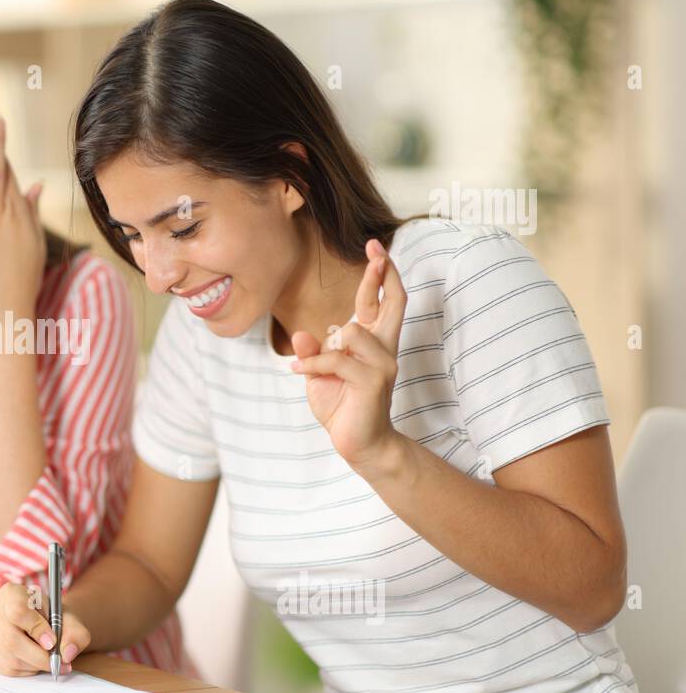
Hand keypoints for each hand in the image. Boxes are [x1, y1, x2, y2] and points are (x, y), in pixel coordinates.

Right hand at [0, 582, 90, 676]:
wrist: (46, 625)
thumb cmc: (56, 620)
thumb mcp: (71, 621)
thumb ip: (75, 634)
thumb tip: (67, 653)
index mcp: (11, 593)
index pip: (17, 611)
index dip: (36, 629)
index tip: (52, 641)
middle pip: (10, 639)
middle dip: (38, 656)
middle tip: (57, 661)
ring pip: (9, 657)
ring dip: (34, 665)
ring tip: (47, 659)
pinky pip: (6, 669)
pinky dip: (26, 671)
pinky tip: (35, 661)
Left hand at [289, 238, 407, 470]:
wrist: (359, 444)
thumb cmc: (342, 406)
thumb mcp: (320, 375)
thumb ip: (314, 352)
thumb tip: (303, 334)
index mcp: (374, 343)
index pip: (383, 301)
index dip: (381, 274)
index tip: (376, 248)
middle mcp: (384, 349)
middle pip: (393, 302)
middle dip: (382, 274)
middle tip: (376, 250)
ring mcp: (383, 364)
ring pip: (351, 330)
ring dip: (322, 347)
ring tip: (309, 366)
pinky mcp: (373, 381)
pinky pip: (336, 359)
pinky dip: (313, 365)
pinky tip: (300, 373)